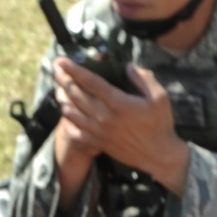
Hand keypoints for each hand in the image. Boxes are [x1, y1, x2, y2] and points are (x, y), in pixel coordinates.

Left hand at [51, 57, 190, 204]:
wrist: (158, 156)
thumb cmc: (160, 124)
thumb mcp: (159, 97)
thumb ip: (143, 78)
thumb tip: (128, 66)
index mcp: (118, 103)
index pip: (90, 82)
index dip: (74, 70)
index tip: (62, 60)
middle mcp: (104, 117)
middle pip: (75, 95)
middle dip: (63, 79)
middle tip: (56, 68)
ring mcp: (98, 132)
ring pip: (71, 112)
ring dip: (62, 98)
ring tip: (59, 88)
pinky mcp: (97, 143)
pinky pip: (75, 132)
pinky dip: (67, 121)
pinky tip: (67, 113)